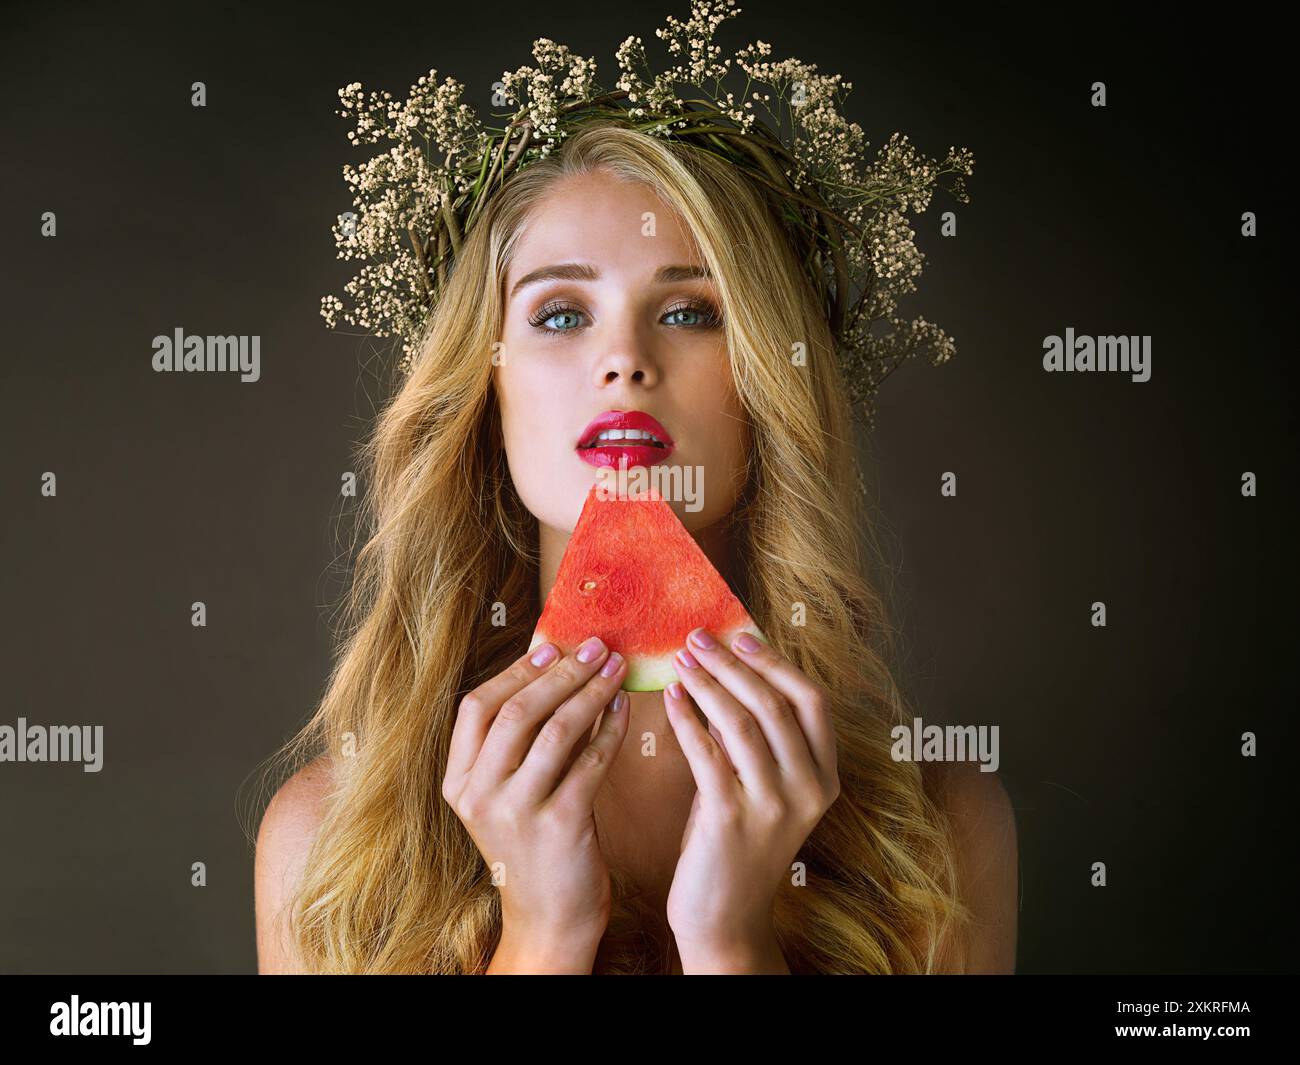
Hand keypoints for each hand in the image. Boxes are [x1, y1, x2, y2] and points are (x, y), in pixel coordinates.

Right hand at [441, 636, 630, 968]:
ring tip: (616, 668)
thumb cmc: (535, 843)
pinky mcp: (561, 826)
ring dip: (591, 692)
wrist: (550, 918)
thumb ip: (519, 741)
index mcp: (458, 782)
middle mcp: (479, 796)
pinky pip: (591, 761)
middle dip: (561, 673)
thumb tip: (552, 665)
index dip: (516, 672)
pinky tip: (626, 709)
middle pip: (517, 712)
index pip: (477, 707)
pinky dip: (611, 729)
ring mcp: (517, 813)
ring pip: (557, 730)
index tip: (551, 647)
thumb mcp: (507, 793)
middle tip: (595, 646)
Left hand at [662, 627, 839, 972]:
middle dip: (733, 664)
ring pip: (742, 723)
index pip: (813, 702)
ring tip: (680, 661)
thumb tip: (731, 670)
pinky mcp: (731, 820)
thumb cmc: (736, 843)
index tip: (742, 635)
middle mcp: (808, 790)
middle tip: (698, 638)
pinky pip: (707, 754)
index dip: (777, 663)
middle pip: (775, 705)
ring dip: (707, 684)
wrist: (724, 916)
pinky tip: (670, 699)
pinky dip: (687, 719)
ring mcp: (773, 806)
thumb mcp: (763, 788)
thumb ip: (759, 740)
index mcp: (825, 778)